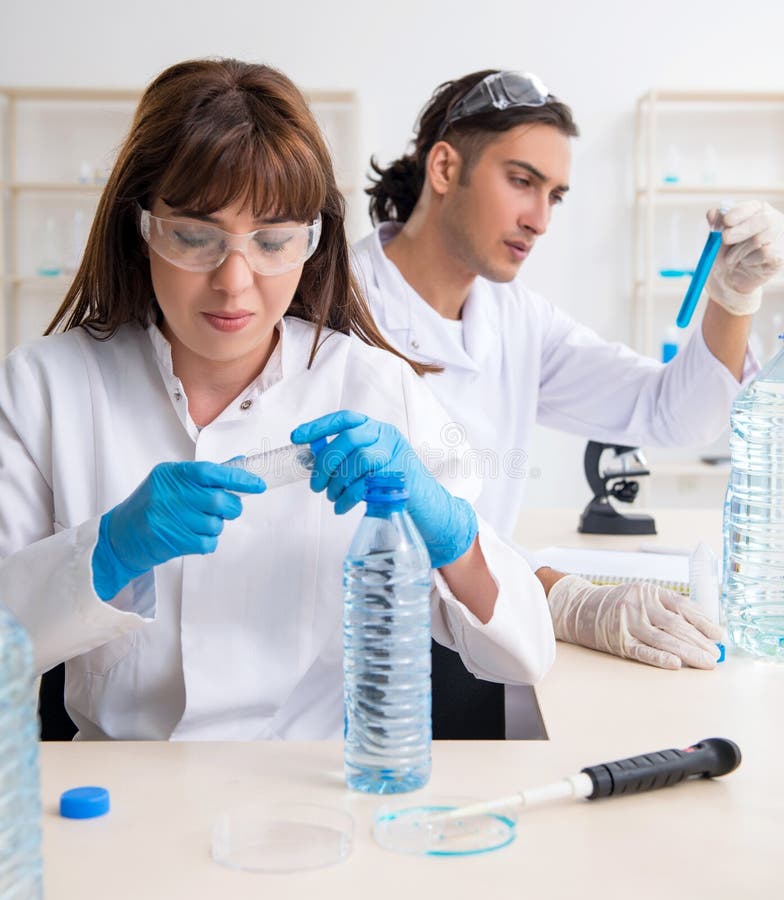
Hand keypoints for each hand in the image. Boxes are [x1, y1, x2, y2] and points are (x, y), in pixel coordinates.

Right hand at [92, 461, 264, 599]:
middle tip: (229, 509)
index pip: (211, 472)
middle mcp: (169, 494)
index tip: (257, 484)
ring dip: (217, 526)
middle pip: (218, 500)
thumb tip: (239, 465)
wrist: (121, 535)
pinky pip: (207, 542)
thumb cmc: (151, 505)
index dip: (238, 478)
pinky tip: (194, 536)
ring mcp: (169, 518)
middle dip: (231, 507)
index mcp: (171, 474)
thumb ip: (205, 475)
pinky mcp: (171, 541)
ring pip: (215, 523)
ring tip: (202, 523)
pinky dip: (208, 541)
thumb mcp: (173, 482)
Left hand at [291, 410, 476, 567]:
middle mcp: (387, 436)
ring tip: (332, 498)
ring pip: (358, 459)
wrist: (428, 509)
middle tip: (315, 485)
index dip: (319, 426)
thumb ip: (347, 460)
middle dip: (325, 463)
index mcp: (377, 430)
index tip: (296, 437)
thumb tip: (312, 462)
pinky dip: (349, 497)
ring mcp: (396, 454)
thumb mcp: (368, 468)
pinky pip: (367, 482)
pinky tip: (342, 507)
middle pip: (348, 438)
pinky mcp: (400, 475)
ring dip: (337, 482)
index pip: (345, 419)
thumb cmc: (392, 488)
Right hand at [547, 575, 722, 668]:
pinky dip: (660, 658)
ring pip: (664, 640)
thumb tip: (700, 626)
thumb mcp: (641, 595)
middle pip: (676, 625)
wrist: (579, 607)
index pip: (683, 606)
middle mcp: (639, 605)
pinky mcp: (618, 641)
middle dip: (700, 642)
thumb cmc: (616, 603)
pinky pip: (643, 651)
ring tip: (706, 663)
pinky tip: (676, 665)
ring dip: (688, 653)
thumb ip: (666, 606)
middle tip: (715, 655)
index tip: (718, 635)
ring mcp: (628, 623)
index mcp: (649, 591)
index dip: (703, 622)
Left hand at [707, 201, 783, 314]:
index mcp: (758, 210)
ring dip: (739, 250)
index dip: (739, 212)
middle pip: (762, 220)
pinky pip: (765, 253)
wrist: (731, 277)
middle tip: (724, 239)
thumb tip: (711, 213)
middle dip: (739, 230)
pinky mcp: (780, 254)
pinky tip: (746, 261)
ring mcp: (780, 236)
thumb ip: (716, 224)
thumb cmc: (726, 252)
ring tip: (731, 257)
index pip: (754, 206)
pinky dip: (749, 259)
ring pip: (760, 239)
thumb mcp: (717, 237)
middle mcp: (773, 220)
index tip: (726, 221)